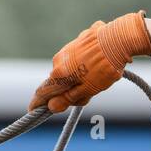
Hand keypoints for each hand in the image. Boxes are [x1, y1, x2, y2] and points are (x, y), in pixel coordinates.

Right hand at [29, 11, 150, 113]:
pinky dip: (87, 62)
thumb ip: (68, 98)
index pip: (43, 92)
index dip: (37, 103)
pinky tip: (101, 62)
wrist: (118, 40)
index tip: (32, 111)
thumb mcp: (88, 89)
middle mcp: (59, 59)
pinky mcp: (80, 40)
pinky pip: (80, 56)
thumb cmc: (104, 68)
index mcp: (59, 74)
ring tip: (101, 77)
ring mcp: (69, 47)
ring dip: (79, 76)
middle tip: (89, 94)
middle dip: (69, 90)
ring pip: (70, 68)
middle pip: (59, 81)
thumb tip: (51, 107)